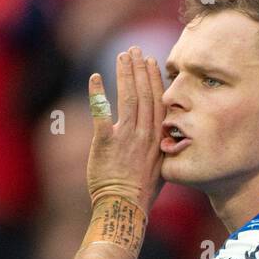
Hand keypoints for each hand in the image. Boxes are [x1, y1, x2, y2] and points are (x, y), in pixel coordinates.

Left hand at [87, 47, 165, 213]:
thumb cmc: (140, 193)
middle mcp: (145, 134)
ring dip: (125, 74)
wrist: (124, 208)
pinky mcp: (107, 142)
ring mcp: (127, 137)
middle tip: (134, 50)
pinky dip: (98, 94)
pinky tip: (95, 77)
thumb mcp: (160, 167)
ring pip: (128, 97)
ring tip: (122, 55)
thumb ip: (161, 147)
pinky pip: (102, 113)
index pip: (158, 101)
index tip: (151, 62)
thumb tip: (163, 138)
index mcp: (159, 138)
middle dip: (139, 68)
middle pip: (144, 93)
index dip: (154, 79)